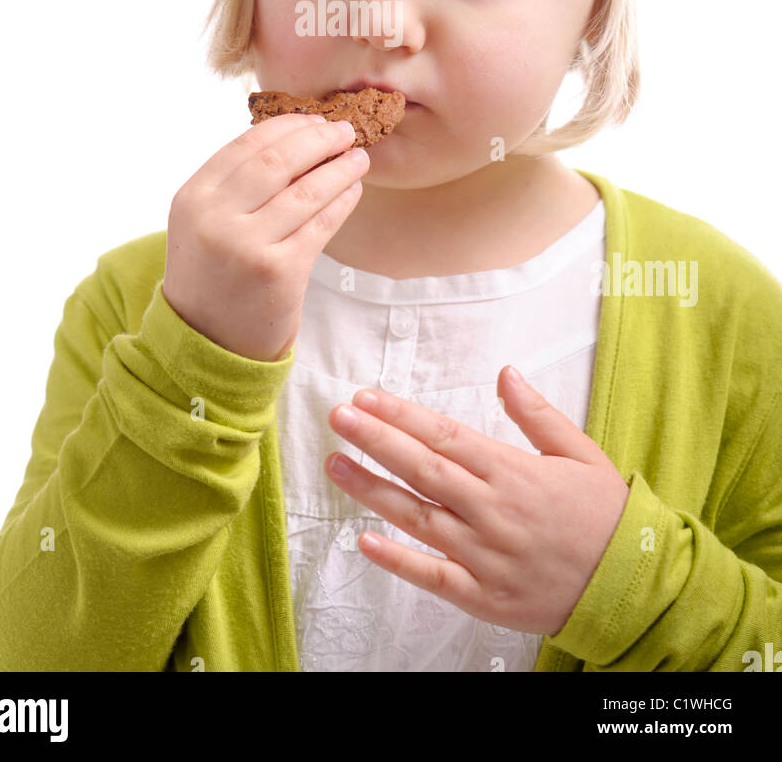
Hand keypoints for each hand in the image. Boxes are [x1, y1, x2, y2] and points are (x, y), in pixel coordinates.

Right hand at [163, 112, 368, 361]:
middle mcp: (216, 219)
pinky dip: (343, 201)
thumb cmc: (212, 275)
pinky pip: (322, 224)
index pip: (246, 144)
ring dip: (340, 168)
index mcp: (193, 198)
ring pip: (307, 190)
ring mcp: (248, 246)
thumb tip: (295, 137)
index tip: (313, 119)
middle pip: (278, 160)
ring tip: (358, 158)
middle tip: (345, 131)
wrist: (206, 343)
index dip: (287, 126)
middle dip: (318, 139)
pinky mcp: (281, 272)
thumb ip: (235, 184)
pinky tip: (354, 191)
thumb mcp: (202, 222)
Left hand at [324, 365, 629, 636]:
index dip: (401, 415)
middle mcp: (493, 510)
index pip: (444, 436)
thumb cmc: (605, 516)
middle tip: (338, 417)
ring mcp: (485, 555)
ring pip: (417, 517)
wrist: (633, 586)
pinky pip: (433, 576)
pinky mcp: (484, 596)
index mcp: (513, 471)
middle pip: (422, 469)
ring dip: (372, 490)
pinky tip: (364, 541)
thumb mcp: (581, 453)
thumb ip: (538, 414)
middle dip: (375, 440)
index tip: (367, 397)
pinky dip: (398, 560)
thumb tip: (506, 373)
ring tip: (336, 465)